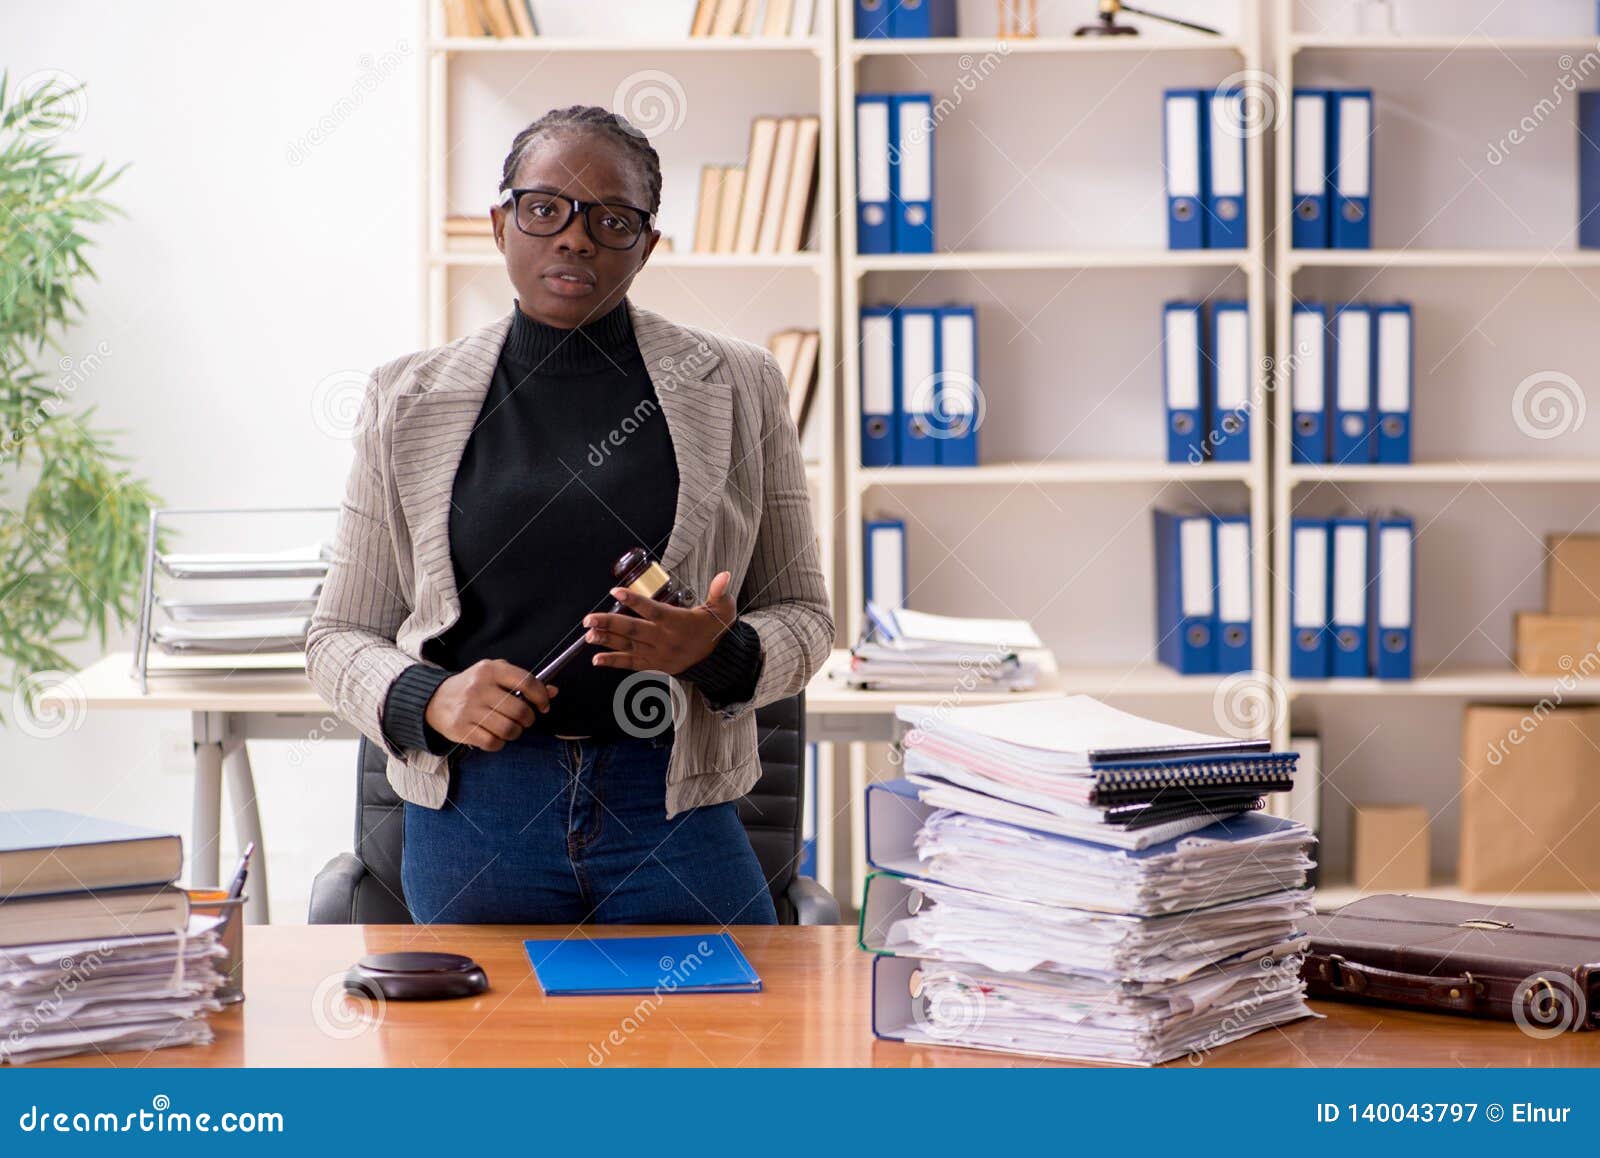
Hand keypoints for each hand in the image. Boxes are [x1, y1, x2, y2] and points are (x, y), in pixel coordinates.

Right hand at [423, 658, 556, 750]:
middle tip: (524, 720)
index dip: (541, 696)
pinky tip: (495, 736)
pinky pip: (492, 743)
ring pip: (508, 729)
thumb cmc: (473, 687)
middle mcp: (479, 687)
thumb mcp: (495, 676)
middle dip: (528, 719)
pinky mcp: (461, 728)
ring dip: (515, 733)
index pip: (526, 682)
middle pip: (519, 710)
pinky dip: (499, 743)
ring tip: (510, 728)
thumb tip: (552, 692)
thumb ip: (523, 682)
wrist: (434, 700)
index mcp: (490, 670)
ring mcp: (469, 709)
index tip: (543, 706)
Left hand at [583, 570, 736, 674]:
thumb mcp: (723, 610)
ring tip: (588, 636)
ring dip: (607, 641)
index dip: (634, 601)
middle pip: (633, 630)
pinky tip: (596, 659)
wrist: (718, 661)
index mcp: (678, 622)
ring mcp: (658, 654)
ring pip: (628, 647)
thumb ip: (719, 592)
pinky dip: (614, 661)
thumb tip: (724, 575)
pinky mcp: (654, 665)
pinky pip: (631, 664)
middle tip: (589, 619)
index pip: (652, 610)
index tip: (616, 591)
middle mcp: (665, 640)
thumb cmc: (716, 630)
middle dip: (609, 624)